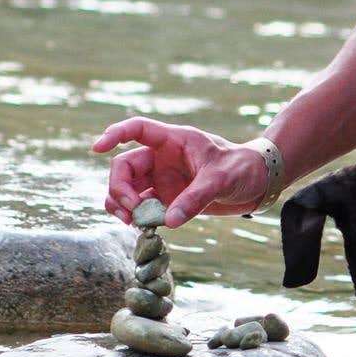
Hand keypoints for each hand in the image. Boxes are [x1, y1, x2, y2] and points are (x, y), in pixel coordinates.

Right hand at [91, 116, 271, 225]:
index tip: (97, 148)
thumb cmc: (243, 169)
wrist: (258, 183)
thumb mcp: (221, 180)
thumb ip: (196, 198)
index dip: (115, 134)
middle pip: (123, 166)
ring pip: (126, 188)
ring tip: (133, 222)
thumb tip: (168, 221)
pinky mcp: (166, 198)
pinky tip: (144, 227)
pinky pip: (139, 206)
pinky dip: (135, 216)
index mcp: (173, 141)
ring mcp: (162, 179)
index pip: (137, 129)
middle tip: (132, 211)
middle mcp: (162, 158)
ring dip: (121, 204)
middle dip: (119, 188)